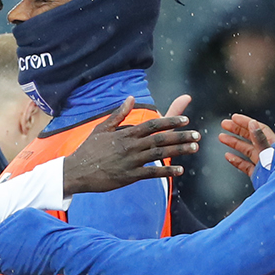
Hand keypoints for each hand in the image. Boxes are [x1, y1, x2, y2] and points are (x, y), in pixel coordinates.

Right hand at [61, 95, 199, 194]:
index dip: (171, 121)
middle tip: (198, 135)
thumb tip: (130, 98)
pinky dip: (166, 172)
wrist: (76, 171)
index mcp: (126, 133)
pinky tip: (179, 171)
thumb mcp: (102, 128)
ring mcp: (131, 162)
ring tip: (194, 149)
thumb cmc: (89, 149)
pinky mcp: (129, 176)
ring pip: (159, 155)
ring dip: (178, 151)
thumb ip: (119, 114)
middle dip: (180, 136)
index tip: (186, 120)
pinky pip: (151, 174)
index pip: (153, 124)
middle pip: (161, 139)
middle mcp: (131, 146)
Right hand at [219, 113, 274, 177]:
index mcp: (273, 145)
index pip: (258, 129)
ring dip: (234, 143)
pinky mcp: (258, 175)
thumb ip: (260, 139)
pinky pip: (245, 165)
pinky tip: (228, 156)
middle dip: (237, 130)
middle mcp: (267, 153)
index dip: (245, 122)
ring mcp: (263, 164)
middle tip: (224, 125)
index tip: (233, 118)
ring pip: (246, 150)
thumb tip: (252, 123)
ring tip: (222, 137)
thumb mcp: (269, 153)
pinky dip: (236, 160)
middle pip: (250, 137)